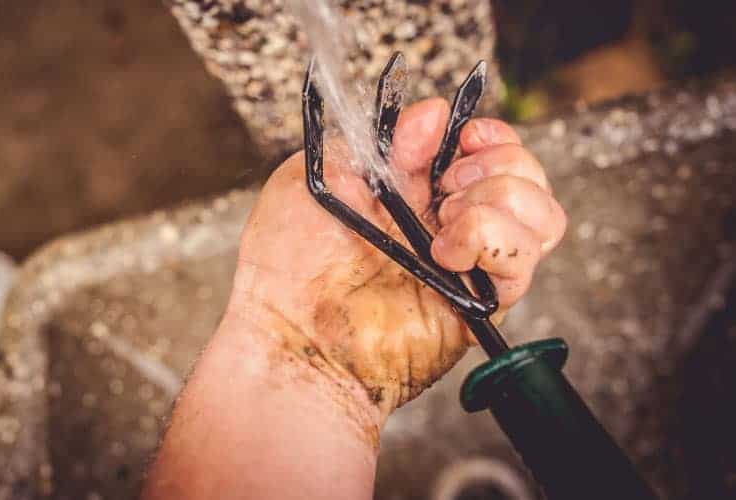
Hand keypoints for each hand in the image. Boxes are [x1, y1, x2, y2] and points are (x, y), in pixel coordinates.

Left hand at [227, 97, 566, 422]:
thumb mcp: (321, 172)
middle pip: (527, 177)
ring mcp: (469, 265)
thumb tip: (435, 114)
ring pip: (542, 215)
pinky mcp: (480, 303)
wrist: (289, 330)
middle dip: (498, 162)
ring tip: (445, 223)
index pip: (487, 152)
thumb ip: (380, 137)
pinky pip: (522, 260)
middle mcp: (449, 226)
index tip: (464, 136)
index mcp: (415, 192)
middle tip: (446, 184)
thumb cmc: (287, 260)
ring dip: (499, 200)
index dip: (488, 135)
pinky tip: (445, 251)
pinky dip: (491, 240)